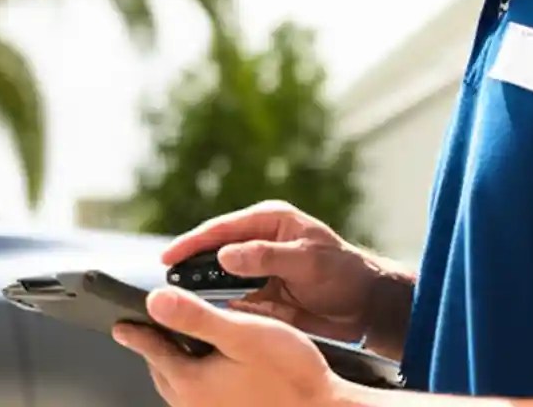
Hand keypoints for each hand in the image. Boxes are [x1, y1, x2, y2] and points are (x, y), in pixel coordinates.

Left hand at [113, 286, 347, 406]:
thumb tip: (154, 300)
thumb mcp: (241, 333)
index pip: (151, 350)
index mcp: (190, 383)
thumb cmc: (290, 373)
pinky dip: (196, 381)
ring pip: (179, 388)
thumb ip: (195, 317)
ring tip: (177, 347)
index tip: (120, 324)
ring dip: (175, 366)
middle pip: (162, 371)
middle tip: (146, 331)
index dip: (135, 331)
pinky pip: (198, 399)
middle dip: (155, 349)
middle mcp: (194, 405)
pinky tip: (211, 370)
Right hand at [162, 200, 412, 357]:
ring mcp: (259, 268)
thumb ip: (266, 256)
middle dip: (189, 263)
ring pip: (219, 277)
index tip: (168, 256)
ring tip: (175, 297)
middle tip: (164, 279)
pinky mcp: (262, 294)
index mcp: (269, 221)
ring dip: (200, 287)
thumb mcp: (308, 260)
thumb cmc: (344, 273)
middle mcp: (259, 241)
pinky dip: (217, 305)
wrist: (368, 306)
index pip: (222, 228)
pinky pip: (232, 299)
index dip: (193, 242)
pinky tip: (202, 312)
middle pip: (214, 251)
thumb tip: (224, 255)